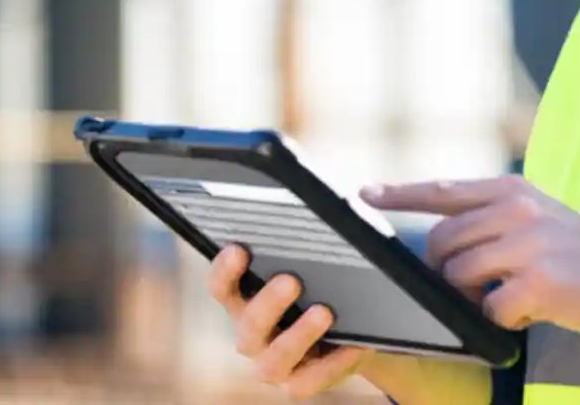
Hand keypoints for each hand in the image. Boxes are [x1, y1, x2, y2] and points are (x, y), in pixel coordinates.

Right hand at [208, 245, 373, 400]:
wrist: (352, 331)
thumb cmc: (326, 284)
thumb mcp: (322, 260)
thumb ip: (322, 236)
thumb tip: (355, 196)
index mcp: (246, 300)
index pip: (222, 287)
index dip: (224, 271)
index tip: (238, 249)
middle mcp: (252, 334)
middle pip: (248, 324)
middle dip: (268, 303)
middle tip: (292, 280)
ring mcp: (273, 363)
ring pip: (274, 360)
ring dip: (298, 336)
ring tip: (325, 313)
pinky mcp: (300, 383)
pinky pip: (311, 381)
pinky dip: (334, 364)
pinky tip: (357, 345)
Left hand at [361, 176, 579, 334]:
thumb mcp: (539, 216)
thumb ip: (494, 217)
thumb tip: (441, 239)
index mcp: (513, 191)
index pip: (443, 190)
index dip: (400, 193)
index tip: (365, 193)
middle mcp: (518, 210)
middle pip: (441, 244)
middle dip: (444, 272)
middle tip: (470, 287)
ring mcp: (528, 245)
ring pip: (459, 276)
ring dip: (475, 297)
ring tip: (510, 295)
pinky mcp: (538, 282)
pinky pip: (489, 309)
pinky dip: (502, 318)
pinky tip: (530, 311)